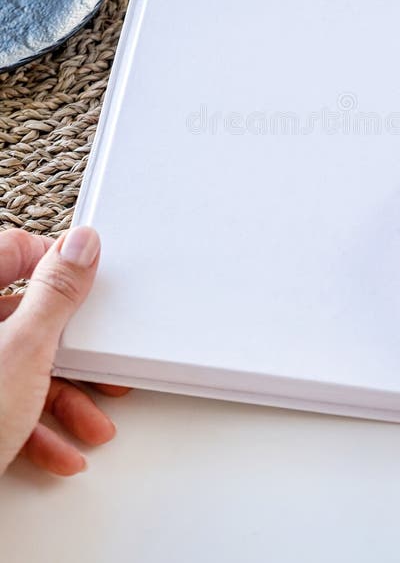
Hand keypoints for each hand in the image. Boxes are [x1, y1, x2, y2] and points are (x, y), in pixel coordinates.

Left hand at [0, 227, 128, 476]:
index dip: (55, 262)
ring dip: (62, 397)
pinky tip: (60, 449)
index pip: (14, 249)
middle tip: (96, 356)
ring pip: (20, 365)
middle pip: (25, 316)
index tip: (87, 281)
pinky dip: (37, 427)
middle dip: (70, 349)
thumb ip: (56, 292)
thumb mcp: (25, 349)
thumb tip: (80, 245)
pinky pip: (7, 403)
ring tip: (90, 421)